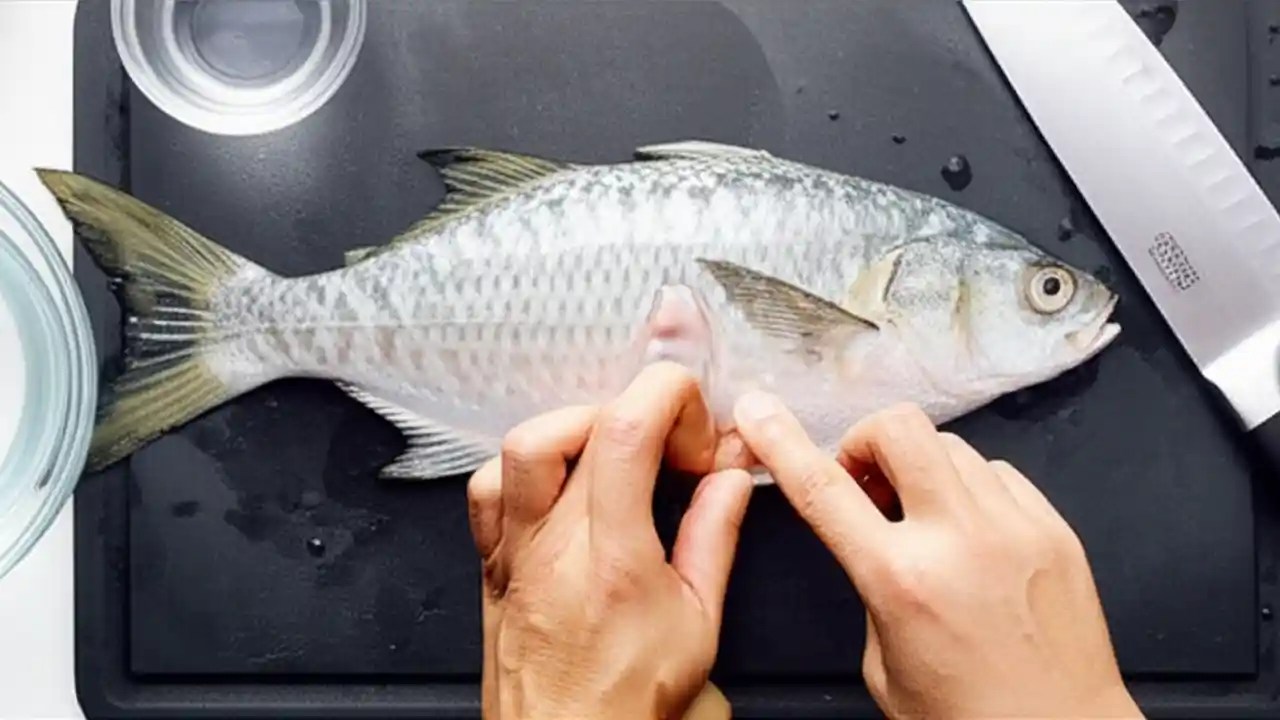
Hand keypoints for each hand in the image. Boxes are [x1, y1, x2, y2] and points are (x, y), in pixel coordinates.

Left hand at [467, 362, 753, 719]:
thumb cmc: (625, 707)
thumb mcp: (697, 627)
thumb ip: (712, 540)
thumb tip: (728, 480)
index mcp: (613, 559)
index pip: (625, 430)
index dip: (666, 398)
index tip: (695, 422)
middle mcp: (553, 545)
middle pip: (575, 426)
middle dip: (635, 411)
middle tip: (667, 445)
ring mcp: (513, 552)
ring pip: (520, 448)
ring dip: (575, 431)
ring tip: (615, 459)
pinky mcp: (492, 564)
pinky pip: (487, 489)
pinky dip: (526, 469)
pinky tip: (561, 487)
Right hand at [733, 395, 1142, 719]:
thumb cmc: (969, 719)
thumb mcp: (883, 662)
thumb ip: (871, 583)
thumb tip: (871, 531)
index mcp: (901, 581)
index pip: (823, 489)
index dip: (781, 441)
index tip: (759, 412)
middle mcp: (960, 541)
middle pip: (901, 428)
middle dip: (868, 440)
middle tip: (866, 482)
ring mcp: (1015, 528)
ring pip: (951, 445)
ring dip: (921, 469)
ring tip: (923, 517)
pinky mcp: (1054, 530)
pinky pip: (998, 473)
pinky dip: (969, 488)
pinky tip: (969, 532)